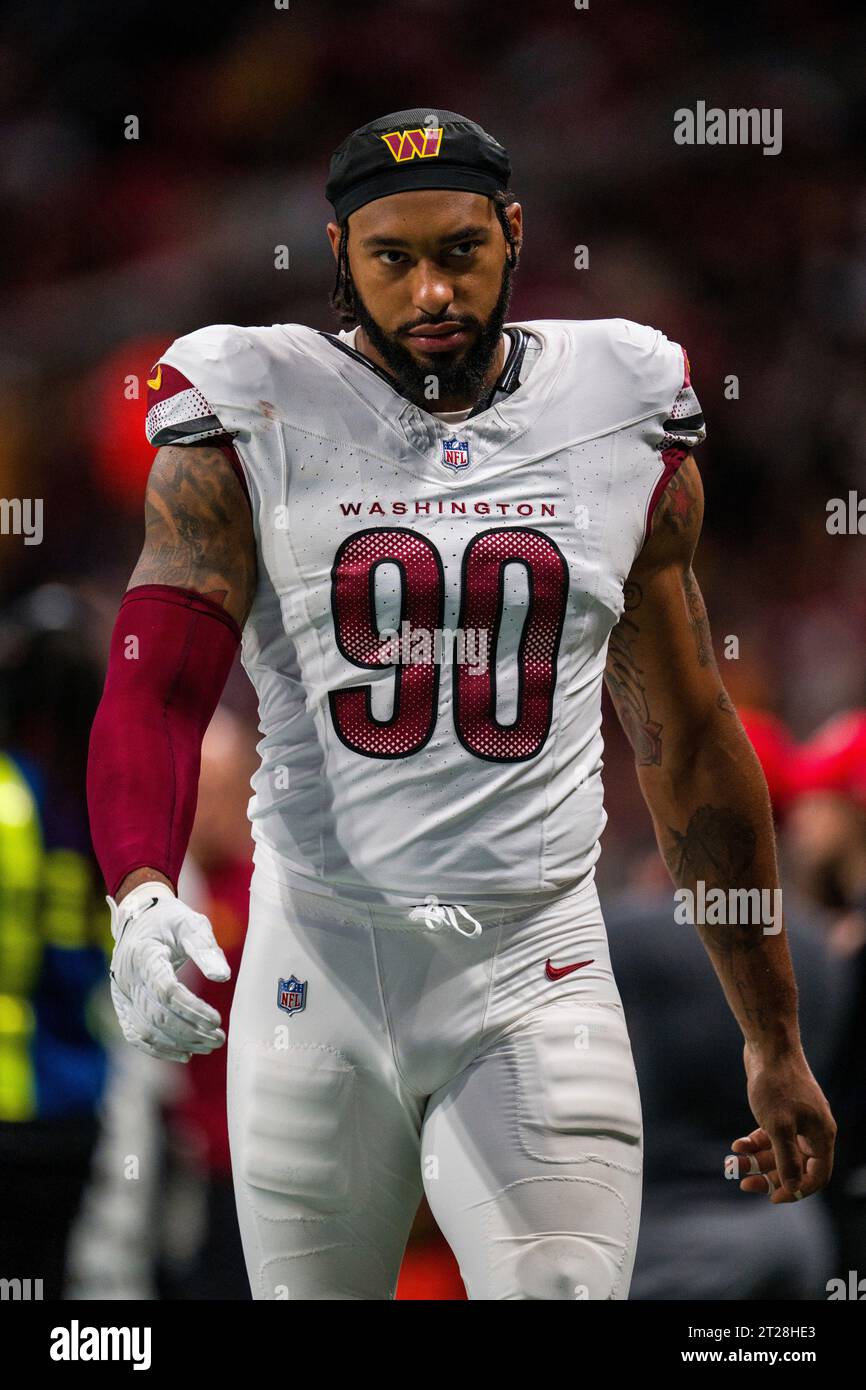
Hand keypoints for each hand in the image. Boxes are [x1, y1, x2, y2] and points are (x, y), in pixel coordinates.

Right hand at [107, 881, 230, 1061]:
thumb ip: (206, 948)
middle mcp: (128, 977)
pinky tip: (184, 1053)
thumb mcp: (191, 924)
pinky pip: (135, 1034)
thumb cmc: (170, 920)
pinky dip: (158, 1048)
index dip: (191, 1008)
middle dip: (190, 1031)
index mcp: (144, 954)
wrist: (139, 918)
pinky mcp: (122, 1004)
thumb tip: (222, 977)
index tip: (216, 1020)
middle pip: (157, 1014)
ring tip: (209, 1045)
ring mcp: (122, 993)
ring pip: (147, 1029)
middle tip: (219, 1038)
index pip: (166, 990)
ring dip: (179, 1042)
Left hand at [729, 1045, 836, 1202]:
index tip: (772, 1198)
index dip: (796, 1190)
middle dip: (768, 1176)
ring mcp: (797, 1119)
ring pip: (778, 1151)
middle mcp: (812, 1130)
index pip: (816, 1176)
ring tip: (732, 1161)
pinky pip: (769, 1135)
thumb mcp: (778, 1127)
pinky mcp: (780, 1110)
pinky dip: (753, 1142)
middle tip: (743, 1183)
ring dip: (756, 1159)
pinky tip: (736, 1145)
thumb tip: (792, 1187)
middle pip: (793, 1166)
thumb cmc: (776, 1085)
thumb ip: (786, 1159)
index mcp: (821, 1136)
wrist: (768, 1046)